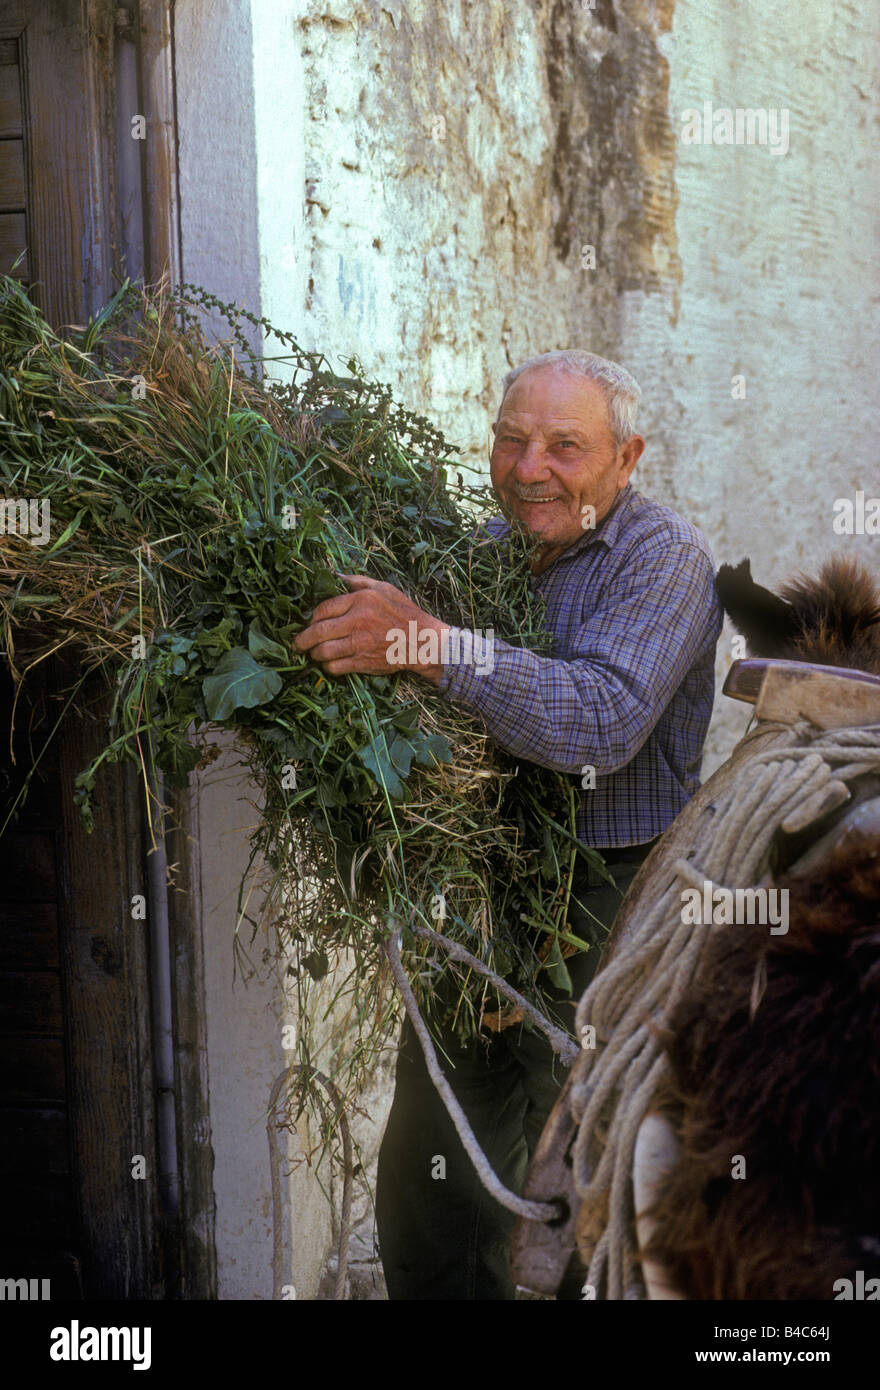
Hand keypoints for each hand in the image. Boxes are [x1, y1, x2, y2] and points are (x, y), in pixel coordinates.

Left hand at [292, 574, 449, 683]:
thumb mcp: (384, 588)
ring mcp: (359, 644)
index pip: (323, 609)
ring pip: (323, 652)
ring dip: (314, 654)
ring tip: (313, 654)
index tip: (307, 622)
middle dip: (301, 640)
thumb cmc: (405, 613)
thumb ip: (358, 582)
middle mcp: (357, 622)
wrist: (424, 642)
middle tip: (296, 644)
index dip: (311, 617)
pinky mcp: (363, 663)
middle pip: (317, 631)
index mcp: (360, 601)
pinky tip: (329, 663)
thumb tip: (336, 577)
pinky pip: (335, 667)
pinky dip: (327, 667)